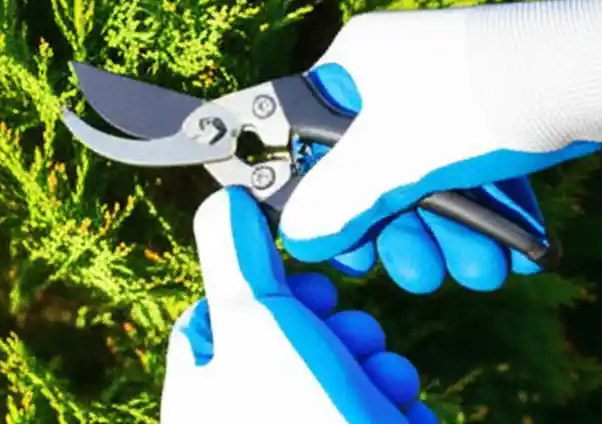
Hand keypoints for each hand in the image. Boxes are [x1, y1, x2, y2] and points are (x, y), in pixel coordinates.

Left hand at [161, 186, 436, 423]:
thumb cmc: (302, 422)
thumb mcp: (257, 320)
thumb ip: (236, 255)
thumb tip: (222, 200)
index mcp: (199, 397)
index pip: (213, 319)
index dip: (257, 286)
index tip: (297, 279)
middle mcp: (246, 422)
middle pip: (286, 341)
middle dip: (332, 326)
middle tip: (347, 330)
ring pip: (339, 374)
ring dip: (371, 365)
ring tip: (382, 379)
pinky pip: (375, 412)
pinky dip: (394, 406)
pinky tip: (401, 414)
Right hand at [297, 67, 547, 292]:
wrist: (591, 73)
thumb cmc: (472, 101)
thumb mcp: (391, 159)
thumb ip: (338, 202)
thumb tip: (297, 236)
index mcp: (356, 67)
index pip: (313, 141)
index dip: (324, 202)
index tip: (349, 252)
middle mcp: (396, 75)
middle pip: (377, 173)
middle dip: (406, 234)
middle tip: (422, 273)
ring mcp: (450, 94)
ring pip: (431, 180)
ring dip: (453, 236)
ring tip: (481, 271)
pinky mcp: (499, 112)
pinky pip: (476, 173)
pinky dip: (490, 216)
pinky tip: (513, 256)